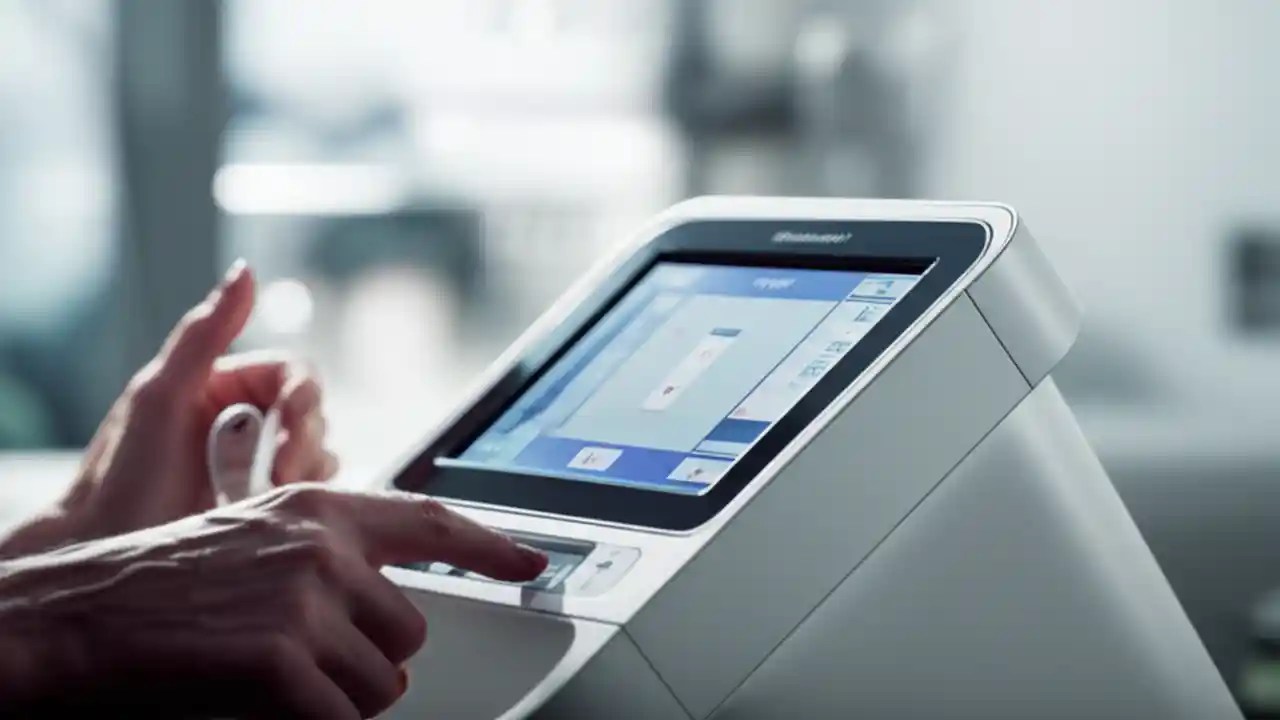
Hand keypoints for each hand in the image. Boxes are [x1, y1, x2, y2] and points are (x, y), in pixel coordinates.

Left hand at [0, 261, 336, 555]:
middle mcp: (244, 423)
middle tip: (279, 473)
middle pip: (314, 415)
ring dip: (304, 474)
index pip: (295, 374)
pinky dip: (302, 501)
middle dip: (304, 442)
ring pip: (321, 456)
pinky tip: (267, 512)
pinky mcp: (265, 508)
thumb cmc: (121, 479)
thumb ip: (205, 332)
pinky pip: (311, 496)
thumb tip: (246, 270)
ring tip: (261, 497)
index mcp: (222, 386)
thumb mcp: (160, 394)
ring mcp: (257, 468)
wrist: (103, 556)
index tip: (293, 422)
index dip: (304, 397)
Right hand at [0, 484, 548, 717]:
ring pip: (383, 683)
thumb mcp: (257, 542)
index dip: (490, 546)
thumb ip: (331, 558)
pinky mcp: (284, 661)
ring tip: (274, 677)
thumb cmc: (163, 586)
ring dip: (340, 697)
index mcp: (319, 509)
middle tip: (301, 660)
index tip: (533, 562)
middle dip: (370, 659)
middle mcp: (324, 547)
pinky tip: (266, 704)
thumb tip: (394, 608)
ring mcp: (306, 601)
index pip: (430, 523)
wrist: (80, 618)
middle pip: (409, 630)